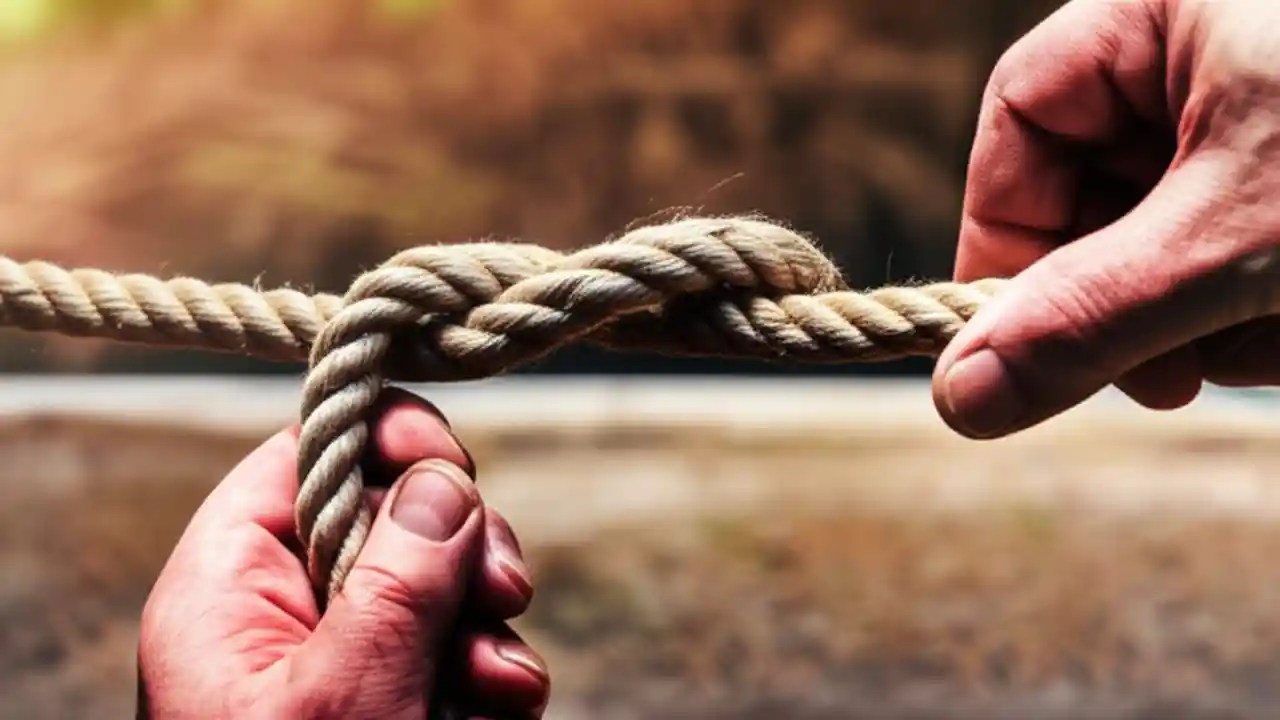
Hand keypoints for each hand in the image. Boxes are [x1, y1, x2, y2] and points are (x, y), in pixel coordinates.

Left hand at [137, 389, 548, 718]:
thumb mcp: (347, 694)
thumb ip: (398, 580)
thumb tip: (444, 479)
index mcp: (227, 591)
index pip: (307, 454)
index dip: (385, 436)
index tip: (455, 464)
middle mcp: (284, 614)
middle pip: (394, 516)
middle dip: (464, 551)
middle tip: (500, 592)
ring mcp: (342, 661)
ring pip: (442, 590)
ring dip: (489, 633)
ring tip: (495, 691)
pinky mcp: (391, 701)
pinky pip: (459, 654)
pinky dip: (493, 680)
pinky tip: (494, 713)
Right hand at [934, 0, 1279, 438]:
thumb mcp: (1238, 236)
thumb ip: (1092, 314)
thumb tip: (955, 398)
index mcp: (1161, 8)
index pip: (1022, 115)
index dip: (1005, 235)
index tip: (1021, 340)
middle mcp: (1200, 51)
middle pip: (1090, 191)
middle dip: (1125, 300)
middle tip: (1169, 375)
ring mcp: (1254, 115)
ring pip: (1164, 239)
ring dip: (1202, 320)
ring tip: (1274, 336)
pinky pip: (1228, 254)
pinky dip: (1253, 311)